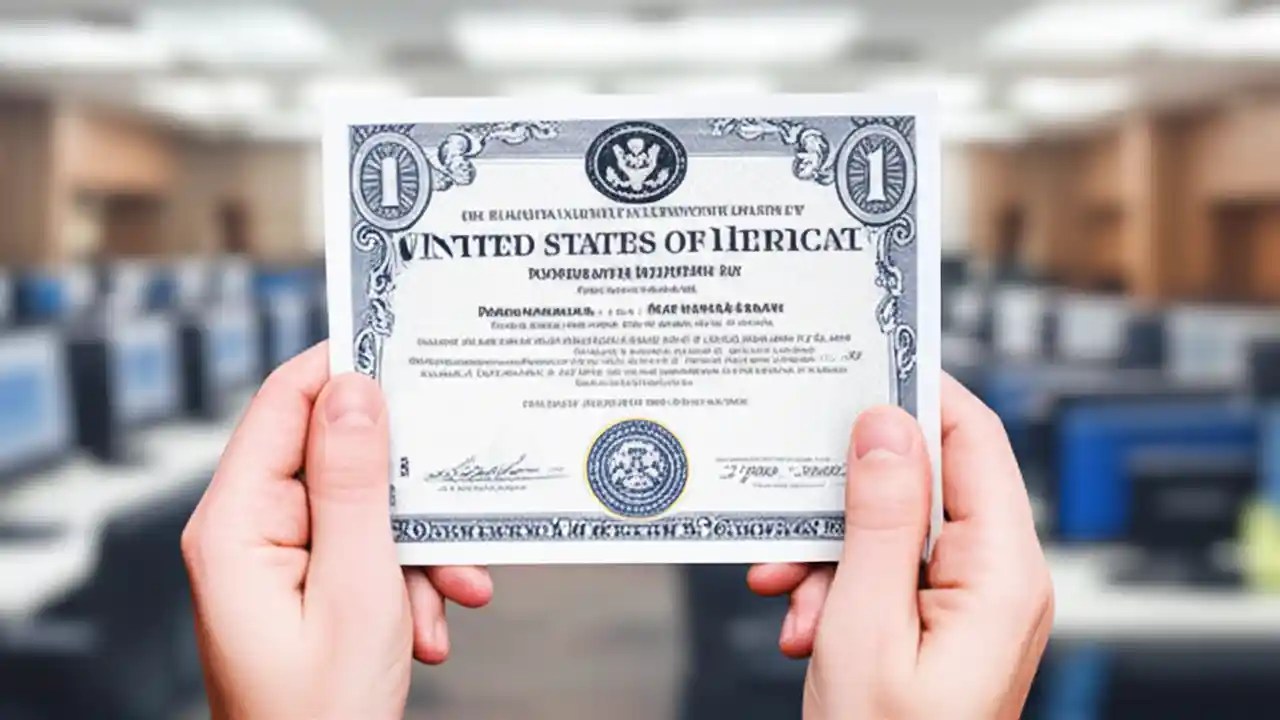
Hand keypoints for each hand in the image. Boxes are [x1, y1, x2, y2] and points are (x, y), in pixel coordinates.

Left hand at [182, 344, 492, 719]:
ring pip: (366, 509)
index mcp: (238, 523)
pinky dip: (411, 581)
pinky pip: (369, 551)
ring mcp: (280, 561)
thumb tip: (355, 390)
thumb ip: (356, 485)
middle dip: (408, 489)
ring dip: (420, 547)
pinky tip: (433, 622)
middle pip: (338, 457)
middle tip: (458, 500)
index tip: (405, 344)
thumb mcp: (356, 591)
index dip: (342, 365)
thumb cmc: (320, 712)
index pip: (285, 403)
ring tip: (452, 593)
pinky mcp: (309, 586)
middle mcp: (251, 532)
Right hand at [748, 375, 1052, 719]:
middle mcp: (997, 578)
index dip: (918, 392)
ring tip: (789, 592)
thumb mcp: (863, 625)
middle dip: (845, 495)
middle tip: (791, 506)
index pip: (972, 438)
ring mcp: (969, 602)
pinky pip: (885, 572)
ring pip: (891, 529)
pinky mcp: (938, 622)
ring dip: (829, 550)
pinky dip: (835, 586)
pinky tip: (802, 620)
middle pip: (922, 483)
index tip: (860, 363)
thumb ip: (876, 518)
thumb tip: (884, 425)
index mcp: (1001, 571)